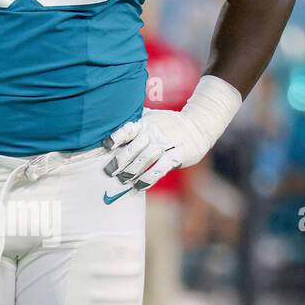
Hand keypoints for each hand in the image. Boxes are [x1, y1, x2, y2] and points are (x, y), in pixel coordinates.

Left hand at [104, 76, 241, 192]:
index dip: (116, 137)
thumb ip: (136, 124)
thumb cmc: (169, 124)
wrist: (198, 126)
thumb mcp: (153, 117)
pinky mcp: (177, 156)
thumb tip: (111, 135)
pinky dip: (148, 179)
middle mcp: (154, 133)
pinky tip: (139, 186)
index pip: (128, 129)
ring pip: (145, 160)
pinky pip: (159, 169)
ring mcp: (166, 144)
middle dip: (119, 161)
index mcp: (145, 123)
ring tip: (123, 180)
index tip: (106, 146)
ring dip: (132, 172)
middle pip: (133, 148)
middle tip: (109, 172)